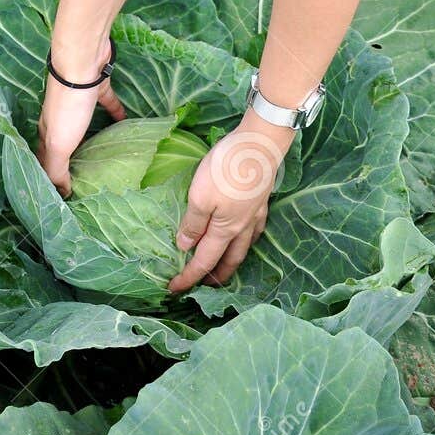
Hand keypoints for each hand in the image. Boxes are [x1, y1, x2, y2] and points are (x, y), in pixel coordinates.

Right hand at [36, 38, 125, 196]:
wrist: (83, 60)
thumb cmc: (69, 105)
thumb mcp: (58, 143)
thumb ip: (57, 169)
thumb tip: (61, 195)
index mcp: (47, 132)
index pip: (45, 161)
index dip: (50, 178)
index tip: (62, 197)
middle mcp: (60, 118)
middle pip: (65, 143)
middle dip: (72, 161)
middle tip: (87, 179)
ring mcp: (79, 102)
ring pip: (85, 125)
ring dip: (93, 139)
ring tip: (106, 156)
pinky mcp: (98, 87)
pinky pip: (108, 106)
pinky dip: (116, 115)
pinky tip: (126, 123)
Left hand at [167, 112, 294, 293]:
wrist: (260, 144)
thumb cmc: (226, 169)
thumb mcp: (200, 195)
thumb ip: (193, 223)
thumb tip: (185, 246)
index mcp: (225, 230)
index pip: (204, 261)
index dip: (188, 278)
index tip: (173, 290)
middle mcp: (242, 227)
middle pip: (229, 260)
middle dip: (216, 276)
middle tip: (205, 287)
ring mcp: (255, 214)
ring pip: (245, 247)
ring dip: (234, 261)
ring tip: (226, 265)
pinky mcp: (261, 199)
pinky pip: (255, 229)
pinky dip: (248, 239)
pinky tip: (246, 233)